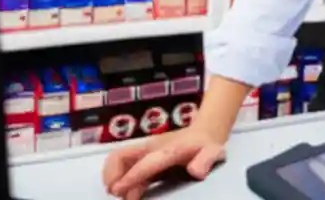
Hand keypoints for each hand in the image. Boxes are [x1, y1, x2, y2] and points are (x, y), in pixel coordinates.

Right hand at [103, 126, 225, 198]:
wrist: (205, 131)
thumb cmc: (207, 145)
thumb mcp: (213, 152)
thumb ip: (206, 160)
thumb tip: (196, 172)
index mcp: (166, 151)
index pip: (144, 164)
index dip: (131, 177)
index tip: (118, 190)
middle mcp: (151, 149)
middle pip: (120, 156)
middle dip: (111, 174)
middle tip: (115, 193)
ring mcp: (145, 153)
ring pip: (119, 160)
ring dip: (113, 177)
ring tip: (118, 194)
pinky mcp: (144, 159)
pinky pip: (125, 166)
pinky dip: (120, 179)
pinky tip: (127, 193)